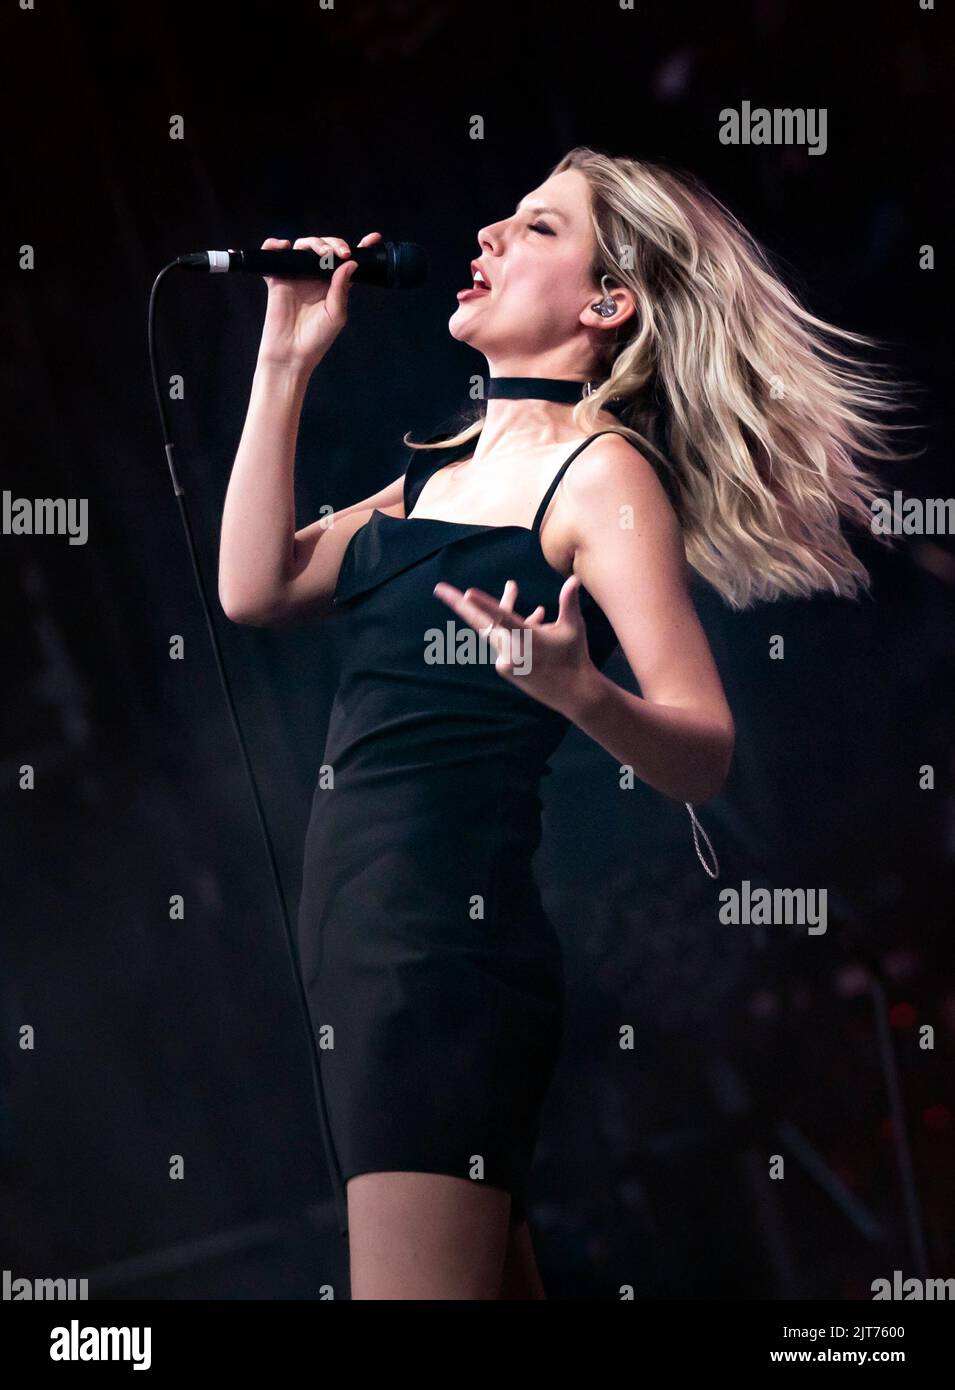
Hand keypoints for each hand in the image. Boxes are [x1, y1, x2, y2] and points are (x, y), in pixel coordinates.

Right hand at [256, 230, 382, 370]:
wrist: (291, 355)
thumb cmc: (316, 340)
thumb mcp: (336, 314)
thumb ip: (342, 288)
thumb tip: (350, 263)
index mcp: (333, 285)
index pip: (346, 261)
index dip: (359, 247)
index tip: (373, 239)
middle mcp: (315, 277)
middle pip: (324, 248)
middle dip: (334, 244)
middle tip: (342, 253)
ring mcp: (296, 276)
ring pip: (302, 247)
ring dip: (313, 243)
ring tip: (323, 253)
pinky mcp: (277, 279)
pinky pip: (273, 256)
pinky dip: (275, 246)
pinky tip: (284, 246)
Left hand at [432, 575, 597, 715]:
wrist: (571, 693)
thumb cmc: (575, 656)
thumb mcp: (574, 628)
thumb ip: (569, 603)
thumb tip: (574, 579)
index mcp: (528, 638)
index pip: (502, 618)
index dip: (484, 605)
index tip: (467, 594)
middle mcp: (511, 649)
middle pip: (480, 622)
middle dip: (457, 604)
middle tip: (438, 588)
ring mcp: (505, 660)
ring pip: (497, 626)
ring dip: (504, 606)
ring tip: (513, 586)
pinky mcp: (504, 667)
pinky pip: (504, 640)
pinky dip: (516, 626)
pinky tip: (538, 614)